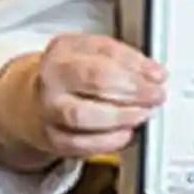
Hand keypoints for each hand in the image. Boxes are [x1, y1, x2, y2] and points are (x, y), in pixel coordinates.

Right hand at [0, 34, 166, 168]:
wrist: (35, 100)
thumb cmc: (73, 74)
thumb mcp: (94, 53)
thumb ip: (125, 60)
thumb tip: (154, 75)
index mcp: (65, 49)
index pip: (106, 52)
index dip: (137, 65)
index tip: (159, 75)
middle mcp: (52, 77)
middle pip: (95, 80)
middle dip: (134, 89)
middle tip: (155, 96)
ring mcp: (49, 109)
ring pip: (83, 115)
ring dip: (122, 116)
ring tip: (143, 113)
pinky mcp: (53, 138)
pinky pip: (80, 144)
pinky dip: (108, 141)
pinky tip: (126, 133)